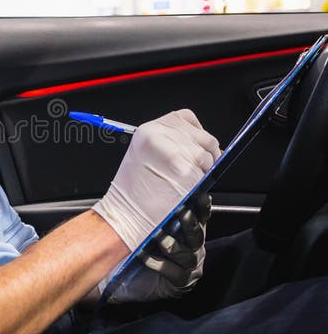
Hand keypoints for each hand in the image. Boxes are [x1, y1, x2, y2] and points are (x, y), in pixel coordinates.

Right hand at [92, 108, 219, 251]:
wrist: (125, 216)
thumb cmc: (133, 193)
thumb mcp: (145, 155)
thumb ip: (172, 143)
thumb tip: (202, 146)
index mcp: (148, 130)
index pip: (185, 118)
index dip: (196, 132)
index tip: (197, 145)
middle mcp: (160, 135)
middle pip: (202, 135)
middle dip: (206, 152)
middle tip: (196, 168)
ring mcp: (174, 151)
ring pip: (208, 153)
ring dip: (205, 168)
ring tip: (185, 180)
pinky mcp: (185, 170)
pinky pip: (207, 171)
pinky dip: (202, 181)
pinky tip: (185, 187)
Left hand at [102, 193, 211, 301]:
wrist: (123, 276)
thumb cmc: (135, 246)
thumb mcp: (144, 224)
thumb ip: (153, 209)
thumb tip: (150, 185)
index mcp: (188, 230)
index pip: (200, 216)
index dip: (202, 207)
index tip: (200, 195)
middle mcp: (193, 247)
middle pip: (197, 234)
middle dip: (189, 221)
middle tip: (179, 211)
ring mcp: (190, 266)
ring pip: (186, 254)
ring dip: (170, 243)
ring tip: (156, 235)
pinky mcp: (181, 282)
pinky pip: (173, 271)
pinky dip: (156, 262)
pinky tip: (143, 255)